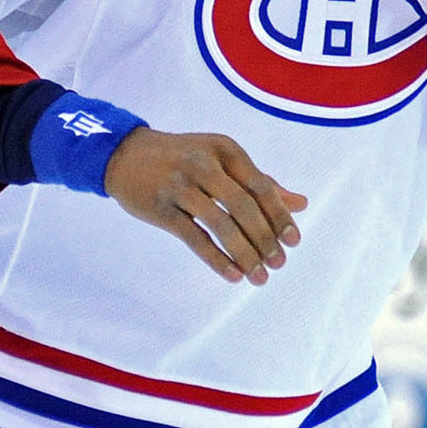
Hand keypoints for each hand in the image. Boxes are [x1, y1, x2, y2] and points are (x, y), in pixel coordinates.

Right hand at [103, 129, 305, 284]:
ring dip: (244, 254)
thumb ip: (259, 181)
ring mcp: (179, 185)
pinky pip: (194, 237)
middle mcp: (203, 164)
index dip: (279, 215)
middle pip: (242, 206)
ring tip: (259, 277)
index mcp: (224, 149)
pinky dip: (215, 259)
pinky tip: (232, 275)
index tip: (294, 241)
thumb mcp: (220, 160)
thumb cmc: (182, 158)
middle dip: (264, 238)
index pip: (259, 185)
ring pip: (220, 224)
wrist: (124, 154)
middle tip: (279, 263)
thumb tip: (301, 204)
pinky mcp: (160, 207)